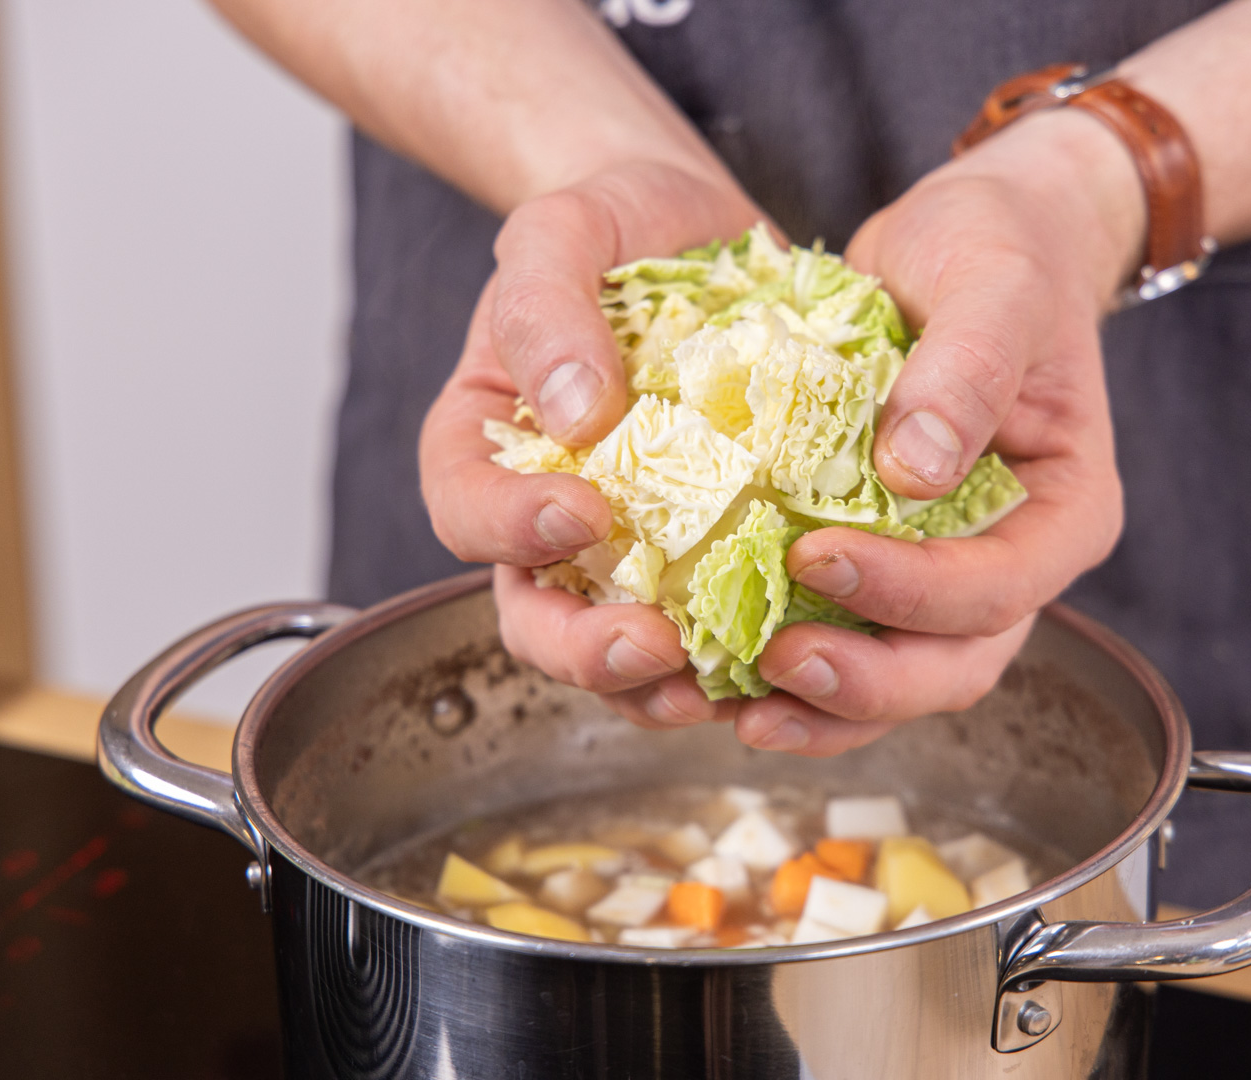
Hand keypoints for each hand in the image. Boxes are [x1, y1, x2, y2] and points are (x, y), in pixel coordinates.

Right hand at [418, 162, 766, 730]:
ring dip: (663, 684)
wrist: (700, 230)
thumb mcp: (563, 230)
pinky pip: (711, 627)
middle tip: (651, 645)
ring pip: (621, 651)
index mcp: (484, 447)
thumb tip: (571, 412)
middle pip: (535, 618)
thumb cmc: (613, 224)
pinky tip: (783, 652)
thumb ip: (543, 307)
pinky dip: (740, 656)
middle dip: (587, 652)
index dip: (511, 531)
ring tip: (721, 681)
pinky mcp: (708, 554)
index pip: (467, 512)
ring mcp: (629, 547)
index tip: (581, 512)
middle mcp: (545, 516)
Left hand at [730, 110, 1148, 755]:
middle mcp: (1010, 565)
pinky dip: (785, 673)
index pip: (998, 588)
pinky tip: (716, 675)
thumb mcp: (995, 284)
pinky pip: (844, 641)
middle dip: (864, 683)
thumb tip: (914, 471)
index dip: (912, 591)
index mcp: (1063, 514)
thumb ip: (968, 369)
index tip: (818, 554)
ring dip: (820, 706)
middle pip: (952, 665)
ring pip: (897, 678)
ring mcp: (944, 575)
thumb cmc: (999, 251)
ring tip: (736, 707)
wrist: (972, 240)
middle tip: (773, 662)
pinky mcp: (881, 567)